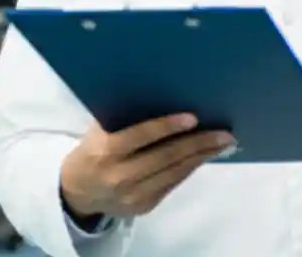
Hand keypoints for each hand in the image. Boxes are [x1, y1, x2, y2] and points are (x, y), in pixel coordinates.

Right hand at [60, 113, 234, 220]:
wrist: (76, 191)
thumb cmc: (93, 149)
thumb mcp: (98, 131)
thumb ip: (124, 118)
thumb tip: (162, 94)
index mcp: (106, 151)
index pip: (140, 136)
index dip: (168, 126)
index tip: (194, 118)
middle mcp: (120, 176)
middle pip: (166, 157)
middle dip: (199, 144)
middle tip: (224, 133)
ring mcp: (132, 195)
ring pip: (174, 173)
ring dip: (202, 157)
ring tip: (223, 144)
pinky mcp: (143, 207)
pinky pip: (172, 184)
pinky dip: (190, 168)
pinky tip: (204, 156)